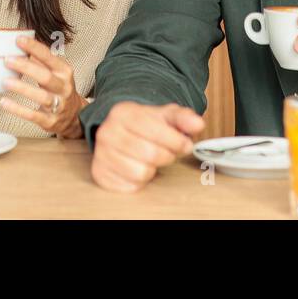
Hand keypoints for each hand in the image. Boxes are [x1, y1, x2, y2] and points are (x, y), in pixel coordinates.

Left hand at [0, 36, 84, 137]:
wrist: (75, 116)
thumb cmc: (60, 89)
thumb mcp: (55, 72)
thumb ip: (40, 60)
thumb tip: (21, 44)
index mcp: (64, 71)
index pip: (49, 57)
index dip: (34, 48)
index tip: (18, 40)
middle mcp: (63, 87)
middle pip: (45, 76)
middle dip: (26, 67)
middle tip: (7, 60)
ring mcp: (58, 105)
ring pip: (41, 96)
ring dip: (23, 88)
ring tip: (5, 81)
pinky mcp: (50, 121)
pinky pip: (34, 115)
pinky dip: (18, 109)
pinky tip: (4, 102)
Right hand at [89, 102, 203, 192]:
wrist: (121, 132)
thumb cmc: (146, 125)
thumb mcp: (166, 115)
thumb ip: (183, 118)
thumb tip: (197, 124)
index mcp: (123, 113)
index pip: (155, 131)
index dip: (176, 141)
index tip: (184, 144)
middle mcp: (107, 132)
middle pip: (150, 154)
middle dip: (167, 156)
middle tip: (168, 152)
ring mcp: (101, 153)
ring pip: (141, 172)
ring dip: (153, 169)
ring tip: (150, 159)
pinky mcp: (100, 173)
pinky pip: (130, 186)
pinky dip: (139, 180)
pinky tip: (137, 166)